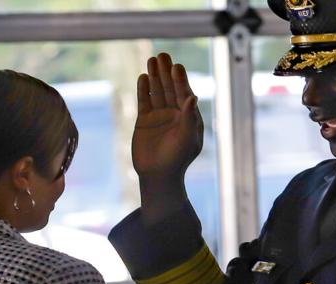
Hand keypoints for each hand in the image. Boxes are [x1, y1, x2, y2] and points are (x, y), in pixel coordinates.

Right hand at [133, 53, 203, 180]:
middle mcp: (175, 113)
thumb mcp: (186, 138)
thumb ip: (188, 117)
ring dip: (154, 76)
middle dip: (167, 73)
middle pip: (170, 88)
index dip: (180, 80)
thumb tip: (193, 96)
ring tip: (152, 60)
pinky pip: (144, 100)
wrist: (158, 175)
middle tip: (163, 56)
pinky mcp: (145, 120)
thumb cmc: (177, 159)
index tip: (176, 67)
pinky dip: (143, 89)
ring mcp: (159, 115)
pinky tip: (142, 77)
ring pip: (157, 91)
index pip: (184, 94)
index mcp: (189, 117)